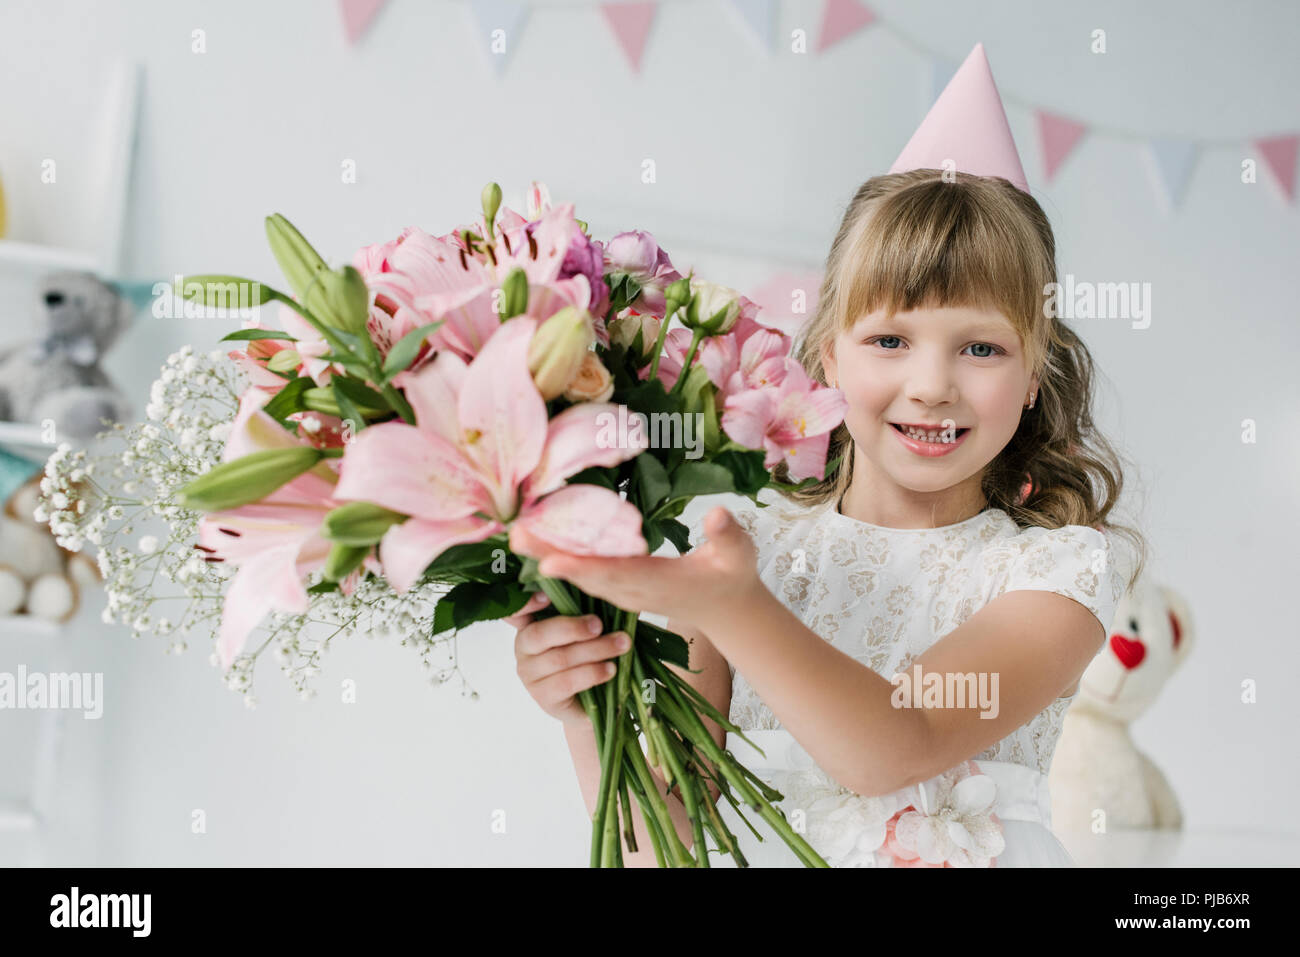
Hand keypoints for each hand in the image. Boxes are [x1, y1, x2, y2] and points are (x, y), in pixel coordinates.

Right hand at [506, 590, 631, 727]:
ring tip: (621, 645)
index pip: (516, 611)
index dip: (526, 604)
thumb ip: (585, 611)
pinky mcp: (543, 697)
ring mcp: (530, 675)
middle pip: (540, 635)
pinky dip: (592, 673)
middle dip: (574, 628)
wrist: (593, 701)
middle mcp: (524, 648)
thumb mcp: (587, 630)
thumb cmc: (589, 656)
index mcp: (530, 624)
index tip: (546, 597)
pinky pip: (567, 682)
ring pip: (559, 659)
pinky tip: (610, 669)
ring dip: (595, 650)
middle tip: (600, 625)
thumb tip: (606, 589)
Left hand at [510, 505, 763, 632]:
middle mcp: (633, 590)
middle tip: (515, 537)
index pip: (614, 574)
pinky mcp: (619, 587)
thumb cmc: (733, 574)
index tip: (548, 562)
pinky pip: (585, 574)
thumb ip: (727, 535)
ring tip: (518, 536)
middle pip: (585, 574)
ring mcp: (624, 592)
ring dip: (549, 556)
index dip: (581, 569)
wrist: (727, 609)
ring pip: (580, 575)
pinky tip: (539, 543)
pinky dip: (561, 559)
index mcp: (658, 583)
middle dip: (550, 556)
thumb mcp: (739, 553)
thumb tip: (716, 514)